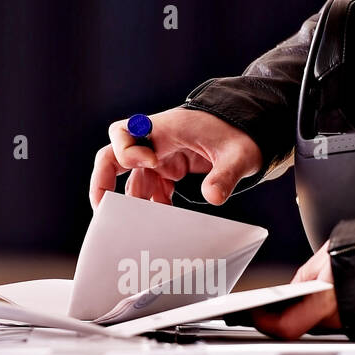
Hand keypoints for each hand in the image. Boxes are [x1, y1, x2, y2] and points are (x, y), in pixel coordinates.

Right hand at [90, 107, 262, 207]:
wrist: (250, 127)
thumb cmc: (242, 133)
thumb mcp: (240, 154)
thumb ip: (226, 174)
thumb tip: (213, 197)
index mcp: (166, 128)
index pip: (124, 133)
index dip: (127, 152)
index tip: (150, 164)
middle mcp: (155, 142)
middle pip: (113, 158)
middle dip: (104, 184)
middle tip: (105, 212)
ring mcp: (159, 156)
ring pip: (132, 181)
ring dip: (134, 203)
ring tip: (140, 227)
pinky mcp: (168, 169)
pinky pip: (150, 189)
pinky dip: (153, 206)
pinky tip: (164, 220)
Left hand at [252, 242, 340, 338]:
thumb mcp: (323, 259)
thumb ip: (302, 278)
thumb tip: (290, 289)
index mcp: (324, 303)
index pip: (285, 327)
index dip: (265, 324)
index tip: (255, 315)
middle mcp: (336, 319)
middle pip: (299, 325)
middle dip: (282, 315)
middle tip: (267, 305)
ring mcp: (347, 321)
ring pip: (314, 322)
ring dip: (300, 311)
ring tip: (286, 297)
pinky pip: (331, 317)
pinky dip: (318, 309)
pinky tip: (311, 297)